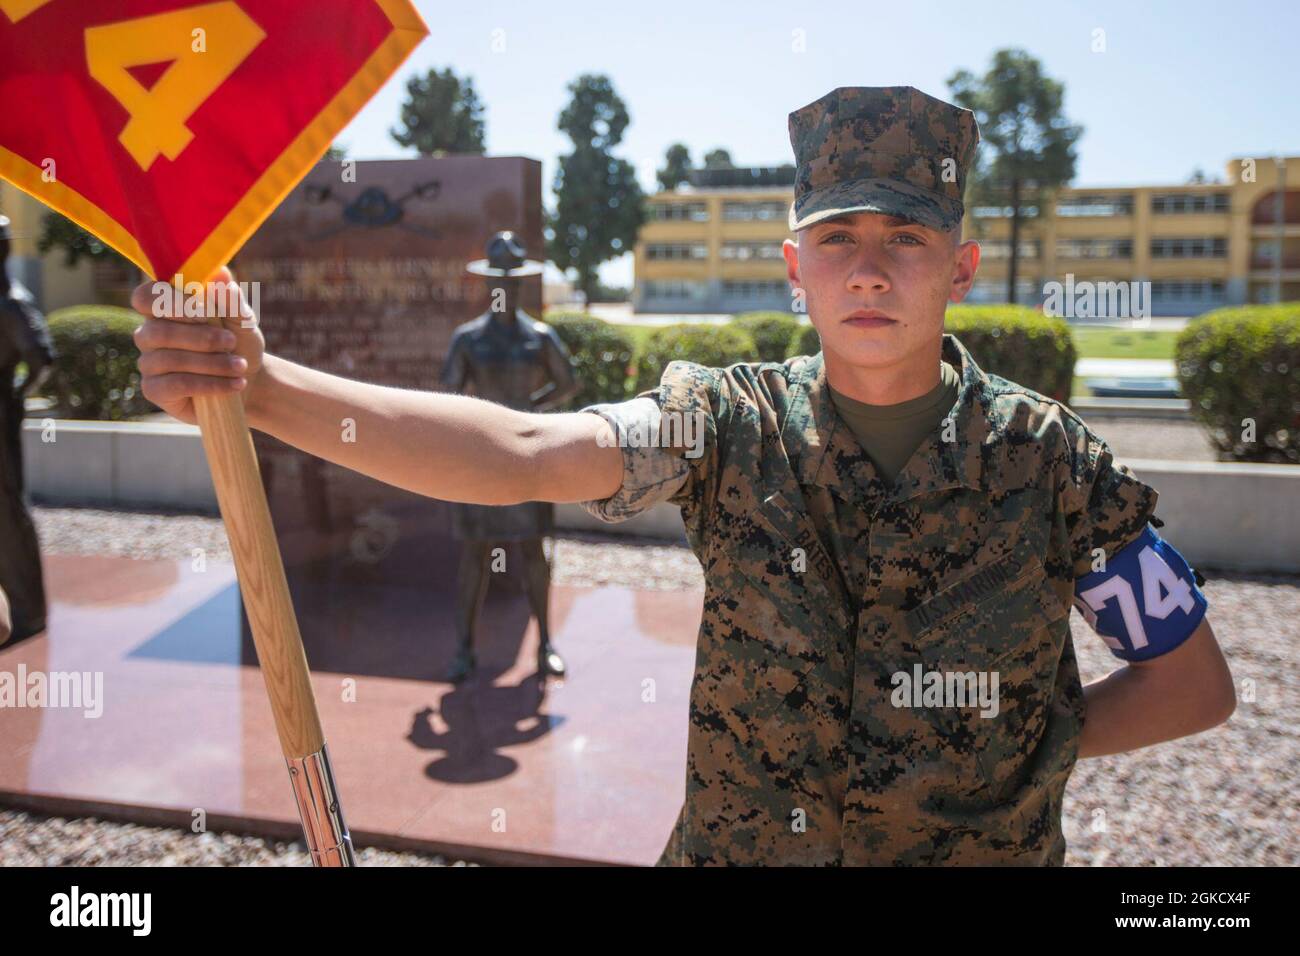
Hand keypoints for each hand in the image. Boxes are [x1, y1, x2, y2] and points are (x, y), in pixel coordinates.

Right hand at [131, 266, 265, 425]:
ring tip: (240, 366)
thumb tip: (220, 272)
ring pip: (168, 359)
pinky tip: (235, 384)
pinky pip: (174, 385)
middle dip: (200, 337)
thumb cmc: (238, 344)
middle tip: (231, 342)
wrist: (249, 381)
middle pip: (158, 331)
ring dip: (211, 363)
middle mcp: (149, 333)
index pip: (146, 297)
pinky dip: (209, 384)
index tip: (204, 311)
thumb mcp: (241, 320)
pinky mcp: (154, 390)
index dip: (169, 304)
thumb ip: (229, 298)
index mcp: (163, 308)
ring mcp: (148, 363)